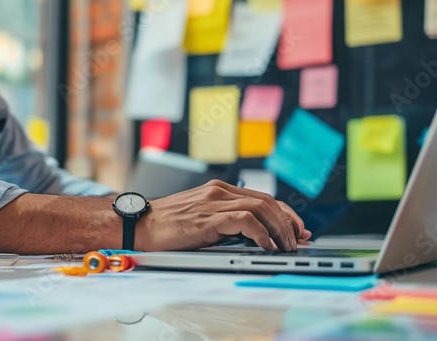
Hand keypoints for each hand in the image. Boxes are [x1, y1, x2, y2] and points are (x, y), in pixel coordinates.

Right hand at [136, 180, 312, 251]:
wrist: (138, 226)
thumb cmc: (165, 226)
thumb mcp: (199, 218)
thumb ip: (223, 220)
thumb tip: (251, 236)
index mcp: (218, 190)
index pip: (262, 197)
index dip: (284, 213)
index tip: (297, 228)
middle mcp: (218, 192)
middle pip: (266, 201)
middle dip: (288, 221)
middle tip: (298, 239)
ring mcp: (213, 202)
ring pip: (261, 208)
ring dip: (279, 229)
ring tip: (285, 246)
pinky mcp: (208, 217)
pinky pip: (245, 221)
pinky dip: (261, 234)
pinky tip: (266, 246)